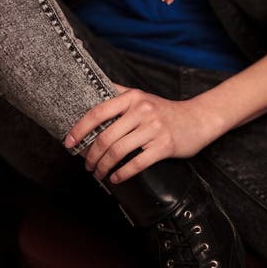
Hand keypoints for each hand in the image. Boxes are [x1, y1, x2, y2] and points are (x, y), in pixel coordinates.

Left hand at [64, 82, 219, 183]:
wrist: (197, 119)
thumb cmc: (164, 110)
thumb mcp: (142, 96)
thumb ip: (119, 93)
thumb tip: (93, 89)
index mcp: (132, 97)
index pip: (99, 112)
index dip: (80, 128)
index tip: (69, 142)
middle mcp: (142, 110)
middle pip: (106, 136)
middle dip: (91, 155)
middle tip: (86, 165)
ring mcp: (153, 128)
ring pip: (119, 151)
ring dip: (103, 167)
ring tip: (98, 174)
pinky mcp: (164, 146)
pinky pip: (137, 163)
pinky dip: (122, 174)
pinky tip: (115, 178)